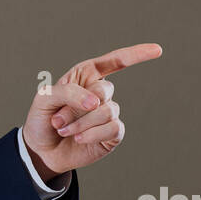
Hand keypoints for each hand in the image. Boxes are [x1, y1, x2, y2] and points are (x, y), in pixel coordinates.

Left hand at [22, 43, 162, 178]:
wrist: (43, 149)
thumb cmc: (43, 118)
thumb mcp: (45, 98)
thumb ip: (68, 92)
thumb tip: (96, 102)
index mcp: (86, 75)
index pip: (115, 61)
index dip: (136, 54)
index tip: (157, 50)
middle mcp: (100, 92)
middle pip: (104, 90)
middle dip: (78, 107)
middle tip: (58, 120)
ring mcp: (108, 112)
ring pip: (106, 111)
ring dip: (81, 123)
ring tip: (64, 130)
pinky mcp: (113, 133)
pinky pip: (112, 128)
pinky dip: (92, 134)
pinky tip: (78, 139)